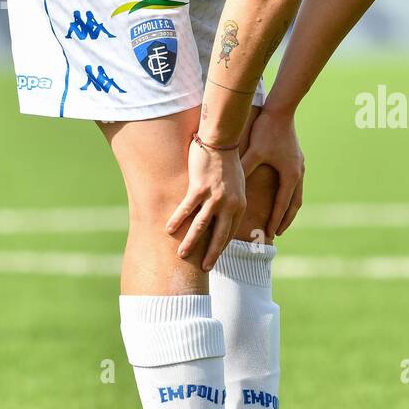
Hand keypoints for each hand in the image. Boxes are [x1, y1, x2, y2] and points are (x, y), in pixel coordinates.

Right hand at [166, 140, 245, 269]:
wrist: (223, 139)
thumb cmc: (228, 160)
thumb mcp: (238, 184)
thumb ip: (233, 200)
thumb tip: (225, 211)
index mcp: (240, 204)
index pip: (230, 232)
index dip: (221, 246)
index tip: (214, 258)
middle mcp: (230, 204)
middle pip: (219, 235)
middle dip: (211, 254)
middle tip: (206, 269)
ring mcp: (215, 197)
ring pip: (201, 226)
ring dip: (191, 242)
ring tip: (182, 255)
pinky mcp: (200, 188)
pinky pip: (187, 208)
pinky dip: (177, 220)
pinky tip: (168, 229)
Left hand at [241, 107, 304, 238]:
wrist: (281, 110)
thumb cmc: (266, 130)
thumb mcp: (254, 152)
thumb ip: (245, 169)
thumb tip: (231, 189)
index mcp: (290, 175)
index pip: (282, 204)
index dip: (274, 220)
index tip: (268, 234)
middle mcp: (298, 173)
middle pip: (294, 204)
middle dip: (285, 219)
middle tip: (276, 233)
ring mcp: (300, 166)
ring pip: (297, 194)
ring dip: (289, 208)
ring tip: (281, 219)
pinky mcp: (297, 159)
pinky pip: (296, 184)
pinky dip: (290, 194)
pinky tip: (283, 196)